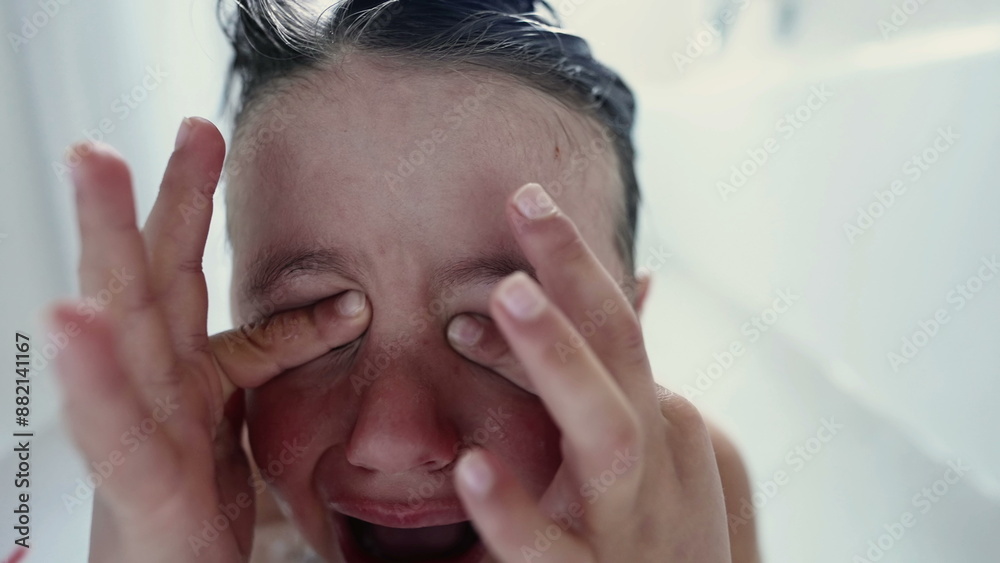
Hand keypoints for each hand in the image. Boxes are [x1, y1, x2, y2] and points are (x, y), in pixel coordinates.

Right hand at [48, 118, 370, 561]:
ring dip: (106, 242)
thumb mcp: (241, 414)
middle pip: (150, 278)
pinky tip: (72, 321)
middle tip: (175, 119)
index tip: (207, 134)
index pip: (191, 278)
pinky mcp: (144, 492)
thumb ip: (280, 353)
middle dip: (151, 196)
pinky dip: (93, 378)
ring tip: (92, 164)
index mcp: (185, 373)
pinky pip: (117, 431)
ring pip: (121, 325)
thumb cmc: (197, 506)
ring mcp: (143, 434)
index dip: (194, 206)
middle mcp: (157, 391)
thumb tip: (348, 309)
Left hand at [447, 183, 730, 561]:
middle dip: (575, 274)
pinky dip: (515, 508)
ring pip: (604, 432)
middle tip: (526, 202)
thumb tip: (640, 282)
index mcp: (659, 424)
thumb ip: (624, 379)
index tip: (520, 207)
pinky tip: (473, 467)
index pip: (614, 333)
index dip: (569, 269)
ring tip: (504, 295)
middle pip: (621, 350)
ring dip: (557, 360)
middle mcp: (653, 460)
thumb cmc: (653, 541)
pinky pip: (549, 547)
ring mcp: (629, 523)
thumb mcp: (649, 454)